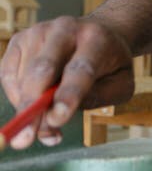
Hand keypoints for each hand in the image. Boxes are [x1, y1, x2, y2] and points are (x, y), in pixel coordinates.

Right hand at [0, 16, 133, 148]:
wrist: (101, 32)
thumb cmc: (111, 65)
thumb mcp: (121, 83)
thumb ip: (97, 98)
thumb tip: (55, 115)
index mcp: (97, 39)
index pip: (80, 69)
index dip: (68, 96)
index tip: (57, 120)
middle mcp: (65, 30)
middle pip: (42, 69)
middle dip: (32, 106)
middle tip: (26, 140)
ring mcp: (39, 32)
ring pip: (22, 76)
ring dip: (26, 108)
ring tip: (47, 127)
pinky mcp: (19, 40)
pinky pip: (8, 75)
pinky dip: (17, 97)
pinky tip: (36, 107)